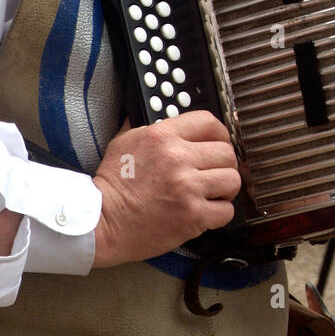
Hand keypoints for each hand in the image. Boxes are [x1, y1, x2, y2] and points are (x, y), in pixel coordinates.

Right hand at [92, 112, 240, 267]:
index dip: (219, 133)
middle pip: (226, 152)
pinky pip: (226, 210)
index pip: (209, 122)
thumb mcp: (124, 142)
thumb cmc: (111, 186)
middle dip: (224, 163)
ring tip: (212, 193)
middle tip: (215, 172)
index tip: (219, 142)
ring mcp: (187, 188)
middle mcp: (178, 158)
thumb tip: (159, 114)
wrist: (102, 221)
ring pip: (232, 180)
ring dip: (225, 188)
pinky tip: (207, 211)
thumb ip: (148, 128)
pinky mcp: (192, 216)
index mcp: (162, 136)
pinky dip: (220, 212)